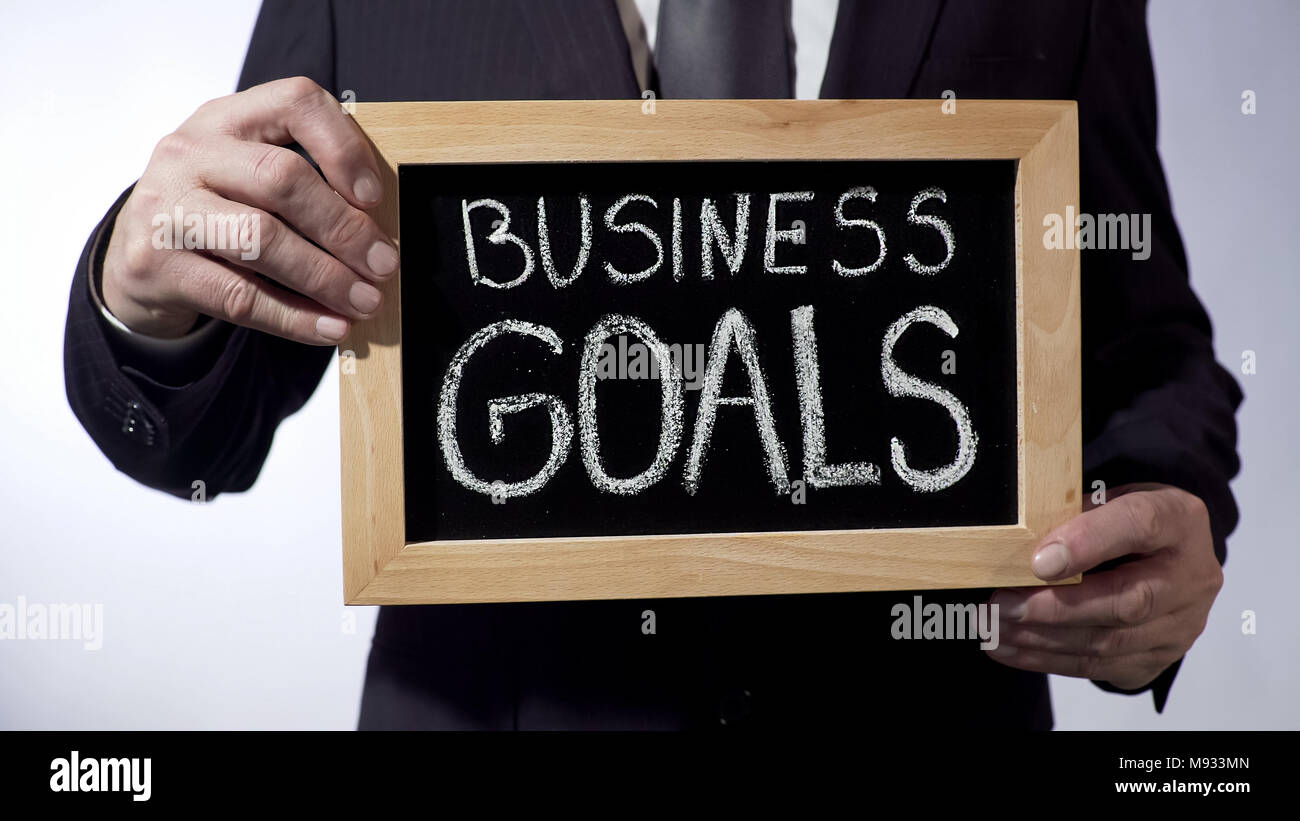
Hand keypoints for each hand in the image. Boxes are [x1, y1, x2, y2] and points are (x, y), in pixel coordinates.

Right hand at [101, 76, 397, 344]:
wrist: (136, 259)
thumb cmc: (217, 212)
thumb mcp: (252, 178)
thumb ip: (309, 184)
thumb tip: (379, 234)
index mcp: (226, 118)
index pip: (295, 103)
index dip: (343, 147)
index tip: (375, 197)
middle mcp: (189, 153)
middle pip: (282, 179)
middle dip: (344, 228)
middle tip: (383, 265)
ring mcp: (165, 207)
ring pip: (260, 239)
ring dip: (325, 277)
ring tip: (364, 301)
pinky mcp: (153, 264)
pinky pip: (239, 296)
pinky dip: (294, 317)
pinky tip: (329, 328)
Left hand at [985, 483, 1222, 689]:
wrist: (1170, 557)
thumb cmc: (1124, 523)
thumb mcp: (1106, 500)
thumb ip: (1072, 516)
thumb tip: (1018, 548)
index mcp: (1178, 520)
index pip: (1139, 525)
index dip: (1088, 542)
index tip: (1038, 561)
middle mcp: (1191, 577)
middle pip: (1127, 601)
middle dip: (1055, 607)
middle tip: (1000, 606)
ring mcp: (1182, 624)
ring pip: (1110, 642)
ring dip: (1042, 639)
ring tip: (993, 629)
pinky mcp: (1161, 657)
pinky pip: (1102, 666)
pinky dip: (1050, 659)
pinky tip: (1011, 649)